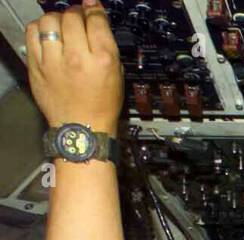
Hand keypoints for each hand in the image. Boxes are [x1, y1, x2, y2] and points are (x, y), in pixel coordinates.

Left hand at [26, 0, 122, 131]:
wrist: (82, 128)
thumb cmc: (101, 105)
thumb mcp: (116, 75)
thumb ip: (106, 46)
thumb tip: (96, 21)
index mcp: (103, 60)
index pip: (96, 21)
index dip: (94, 9)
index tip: (92, 6)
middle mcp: (78, 58)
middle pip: (72, 17)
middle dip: (76, 13)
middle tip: (78, 17)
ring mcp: (54, 62)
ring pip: (50, 20)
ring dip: (57, 18)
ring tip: (62, 25)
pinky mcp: (37, 66)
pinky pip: (32, 33)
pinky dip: (40, 27)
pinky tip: (47, 33)